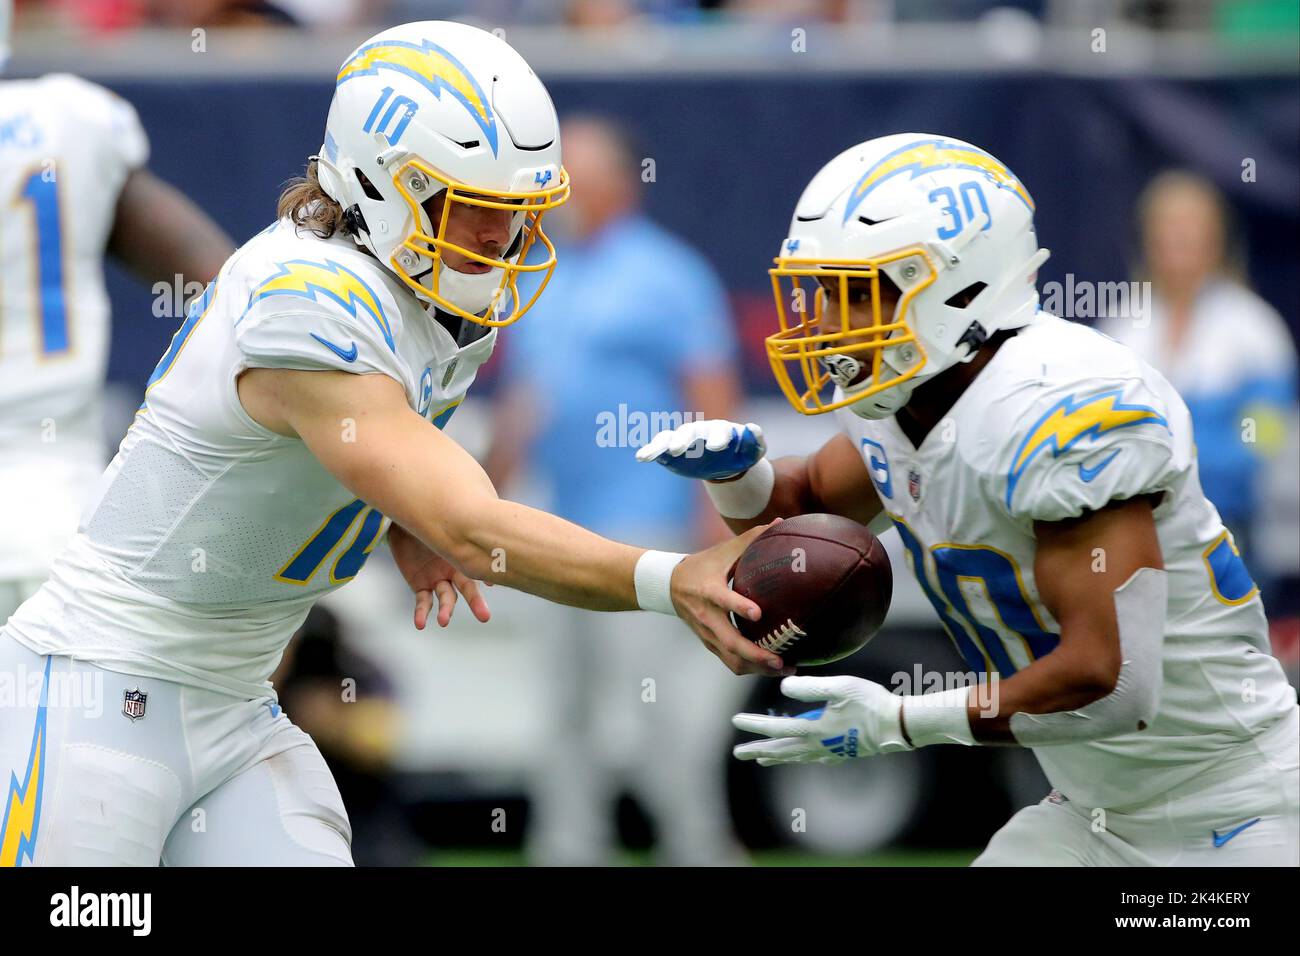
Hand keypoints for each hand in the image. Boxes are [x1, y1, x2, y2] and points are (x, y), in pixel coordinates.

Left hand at [388, 522, 490, 629]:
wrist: (404, 518)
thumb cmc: (432, 513)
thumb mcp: (451, 514)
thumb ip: (471, 514)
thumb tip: (492, 510)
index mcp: (466, 555)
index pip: (480, 568)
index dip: (487, 574)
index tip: (492, 583)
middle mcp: (456, 570)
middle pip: (468, 589)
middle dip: (476, 602)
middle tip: (484, 617)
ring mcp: (439, 580)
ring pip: (447, 598)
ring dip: (447, 610)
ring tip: (444, 620)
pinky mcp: (421, 586)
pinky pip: (423, 602)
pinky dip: (422, 613)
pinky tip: (420, 624)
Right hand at [636, 419, 766, 480]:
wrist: (726, 463)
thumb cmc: (741, 455)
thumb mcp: (754, 451)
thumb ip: (755, 441)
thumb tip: (753, 429)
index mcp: (722, 431)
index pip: (720, 431)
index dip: (719, 438)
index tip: (716, 448)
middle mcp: (701, 431)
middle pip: (691, 432)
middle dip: (683, 440)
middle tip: (677, 450)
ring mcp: (684, 440)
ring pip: (670, 438)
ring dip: (661, 445)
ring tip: (650, 454)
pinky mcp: (672, 452)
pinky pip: (659, 448)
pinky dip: (651, 451)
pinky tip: (641, 457)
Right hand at [669, 521, 793, 675]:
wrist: (668, 586)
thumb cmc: (701, 566)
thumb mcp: (722, 551)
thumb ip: (751, 538)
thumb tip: (780, 522)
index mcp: (708, 591)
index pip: (723, 601)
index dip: (739, 607)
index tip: (758, 614)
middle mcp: (707, 617)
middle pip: (731, 643)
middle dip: (757, 655)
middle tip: (781, 659)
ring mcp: (708, 634)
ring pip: (732, 659)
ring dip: (757, 668)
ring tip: (784, 668)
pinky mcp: (710, 644)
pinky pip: (730, 662)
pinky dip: (751, 668)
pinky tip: (772, 668)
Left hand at [732, 676, 912, 764]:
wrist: (900, 725)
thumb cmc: (871, 702)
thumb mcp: (840, 687)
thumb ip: (810, 687)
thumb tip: (783, 687)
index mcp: (815, 730)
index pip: (777, 729)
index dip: (755, 725)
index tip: (735, 721)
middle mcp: (819, 746)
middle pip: (782, 750)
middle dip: (758, 750)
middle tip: (738, 753)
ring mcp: (831, 752)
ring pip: (796, 756)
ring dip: (776, 756)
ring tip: (761, 758)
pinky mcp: (843, 752)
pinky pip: (813, 757)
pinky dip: (799, 757)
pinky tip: (800, 756)